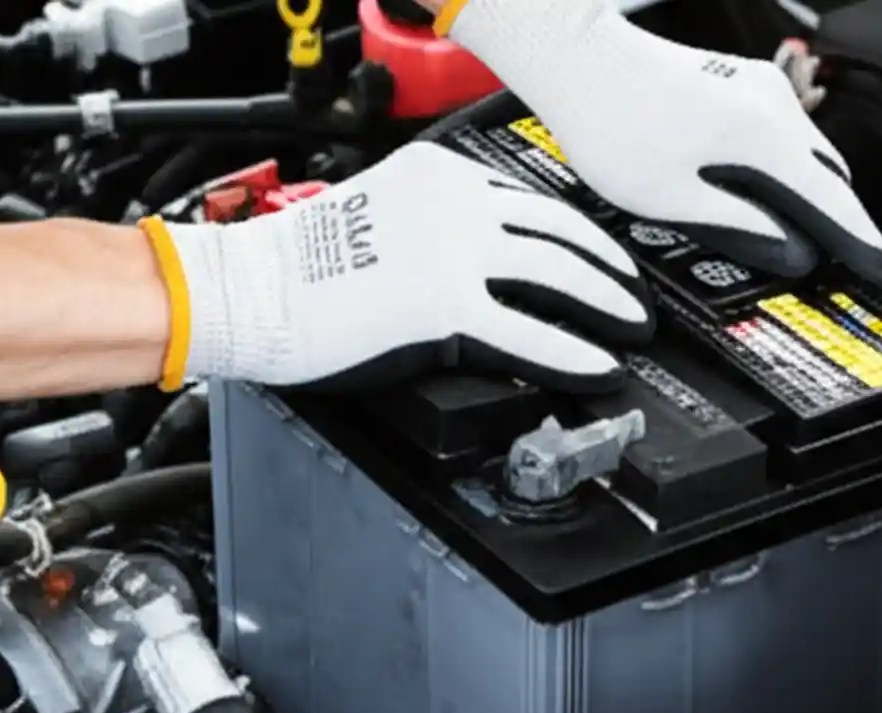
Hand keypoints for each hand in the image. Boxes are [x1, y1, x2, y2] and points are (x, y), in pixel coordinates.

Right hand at [151, 141, 654, 392]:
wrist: (248, 289)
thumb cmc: (296, 264)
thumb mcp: (384, 217)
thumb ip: (440, 230)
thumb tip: (489, 269)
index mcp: (440, 177)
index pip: (532, 202)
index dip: (581, 235)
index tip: (602, 257)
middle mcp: (454, 204)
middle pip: (559, 233)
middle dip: (608, 270)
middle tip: (633, 299)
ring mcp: (451, 251)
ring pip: (555, 274)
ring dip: (604, 305)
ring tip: (631, 330)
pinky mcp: (441, 305)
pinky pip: (526, 332)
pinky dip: (570, 352)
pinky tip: (596, 366)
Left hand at [442, 0, 881, 297]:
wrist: (578, 57)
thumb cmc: (611, 124)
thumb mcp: (669, 198)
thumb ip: (739, 227)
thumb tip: (794, 255)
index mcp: (761, 138)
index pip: (835, 205)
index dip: (867, 249)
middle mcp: (771, 106)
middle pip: (832, 177)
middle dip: (848, 226)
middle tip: (856, 272)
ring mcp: (757, 88)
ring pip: (810, 152)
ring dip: (818, 196)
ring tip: (817, 241)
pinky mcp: (739, 83)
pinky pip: (786, 134)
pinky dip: (793, 169)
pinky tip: (773, 192)